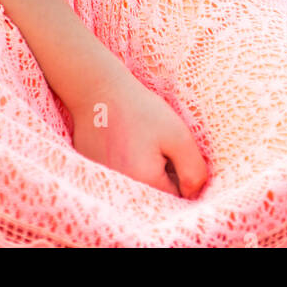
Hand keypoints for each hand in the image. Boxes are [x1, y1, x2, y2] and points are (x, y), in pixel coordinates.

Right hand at [67, 63, 207, 199]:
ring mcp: (104, 184)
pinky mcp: (93, 173)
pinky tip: (122, 140)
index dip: (180, 172)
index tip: (171, 148)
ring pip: (138, 186)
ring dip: (143, 169)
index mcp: (145, 184)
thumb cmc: (139, 109)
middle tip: (153, 142)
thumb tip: (193, 194)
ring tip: (137, 139)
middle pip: (156, 194)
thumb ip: (193, 171)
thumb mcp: (178, 135)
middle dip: (162, 173)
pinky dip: (124, 163)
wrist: (97, 89)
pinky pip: (119, 177)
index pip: (176, 196)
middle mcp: (121, 192)